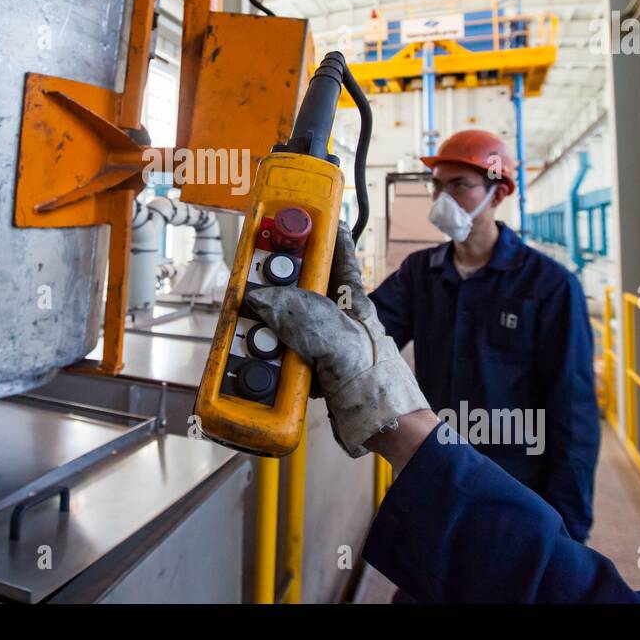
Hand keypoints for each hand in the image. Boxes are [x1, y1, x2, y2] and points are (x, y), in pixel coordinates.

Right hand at [243, 227, 429, 456]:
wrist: (383, 429)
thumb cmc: (378, 383)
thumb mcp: (337, 340)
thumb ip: (301, 314)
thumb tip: (264, 298)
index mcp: (351, 299)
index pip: (336, 252)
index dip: (321, 229)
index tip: (301, 210)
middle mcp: (336, 318)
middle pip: (299, 287)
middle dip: (277, 285)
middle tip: (255, 283)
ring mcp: (324, 344)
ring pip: (286, 323)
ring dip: (270, 331)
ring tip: (261, 337)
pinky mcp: (313, 370)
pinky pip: (283, 356)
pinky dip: (273, 362)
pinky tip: (275, 371)